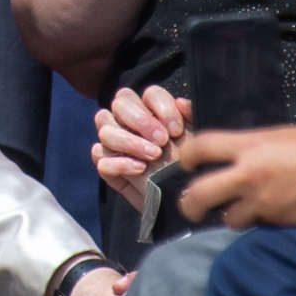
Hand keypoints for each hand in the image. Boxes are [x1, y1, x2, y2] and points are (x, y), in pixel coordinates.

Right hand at [92, 86, 191, 209]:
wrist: (183, 202)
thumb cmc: (190, 168)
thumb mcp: (196, 141)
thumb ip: (190, 117)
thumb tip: (180, 102)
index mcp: (154, 111)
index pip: (149, 93)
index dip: (161, 107)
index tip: (176, 130)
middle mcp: (130, 123)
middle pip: (120, 103)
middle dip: (141, 120)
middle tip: (162, 141)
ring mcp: (116, 145)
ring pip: (105, 129)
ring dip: (129, 141)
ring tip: (153, 156)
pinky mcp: (109, 168)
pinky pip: (99, 157)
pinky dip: (119, 162)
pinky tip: (140, 169)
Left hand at [178, 123, 295, 229]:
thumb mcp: (282, 135)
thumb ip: (254, 149)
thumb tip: (236, 159)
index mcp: (250, 145)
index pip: (199, 147)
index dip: (185, 156)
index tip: (186, 165)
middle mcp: (249, 174)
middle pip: (197, 195)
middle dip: (188, 205)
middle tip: (191, 207)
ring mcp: (263, 202)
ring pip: (228, 218)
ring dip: (232, 216)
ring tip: (246, 209)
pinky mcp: (279, 223)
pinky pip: (259, 227)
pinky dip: (261, 223)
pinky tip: (274, 213)